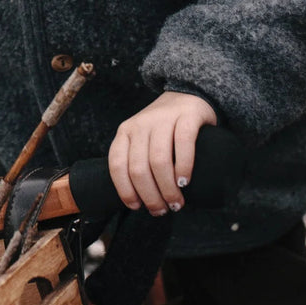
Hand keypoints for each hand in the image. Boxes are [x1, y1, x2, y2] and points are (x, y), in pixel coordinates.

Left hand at [107, 91, 216, 216]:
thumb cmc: (165, 128)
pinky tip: (185, 182)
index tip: (137, 207)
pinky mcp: (187, 116)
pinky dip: (184, 166)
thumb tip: (140, 201)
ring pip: (158, 160)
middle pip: (138, 168)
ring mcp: (163, 118)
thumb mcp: (143, 140)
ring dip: (167, 188)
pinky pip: (183, 143)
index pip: (117, 165)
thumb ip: (137, 160)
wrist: (189, 94)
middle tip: (163, 210)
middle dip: (150, 196)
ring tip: (176, 203)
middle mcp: (140, 124)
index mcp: (125, 132)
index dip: (125, 190)